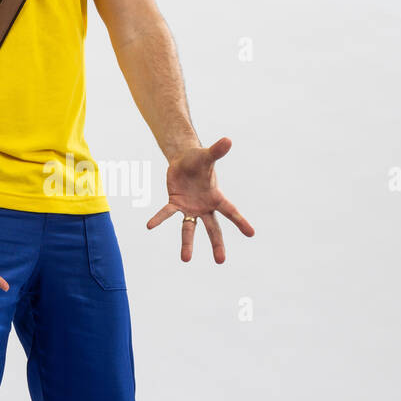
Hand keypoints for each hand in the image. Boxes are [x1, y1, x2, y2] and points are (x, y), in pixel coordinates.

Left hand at [146, 136, 254, 262]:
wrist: (185, 160)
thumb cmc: (199, 160)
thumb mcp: (207, 156)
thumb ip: (217, 151)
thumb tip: (228, 140)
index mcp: (216, 197)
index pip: (231, 211)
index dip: (240, 222)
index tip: (251, 233)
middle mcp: (204, 207)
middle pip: (212, 228)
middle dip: (216, 244)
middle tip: (221, 260)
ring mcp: (190, 208)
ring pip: (189, 228)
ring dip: (187, 244)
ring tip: (186, 259)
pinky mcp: (176, 204)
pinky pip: (167, 213)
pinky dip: (159, 218)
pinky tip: (149, 225)